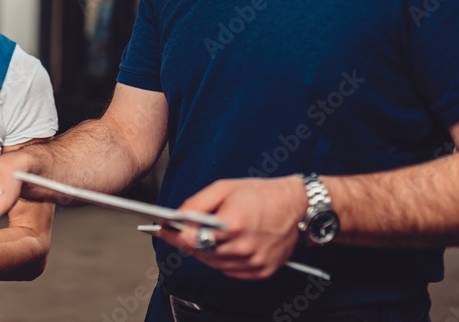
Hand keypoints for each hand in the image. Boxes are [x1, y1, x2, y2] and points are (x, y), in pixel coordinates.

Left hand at [158, 176, 306, 279]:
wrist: (297, 206)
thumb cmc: (260, 193)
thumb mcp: (223, 188)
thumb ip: (197, 203)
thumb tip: (176, 216)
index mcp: (233, 224)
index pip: (191, 238)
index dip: (172, 235)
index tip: (161, 230)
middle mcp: (243, 247)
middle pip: (200, 252)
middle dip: (187, 241)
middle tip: (179, 229)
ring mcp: (253, 262)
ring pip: (213, 263)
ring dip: (204, 250)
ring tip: (204, 234)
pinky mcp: (261, 271)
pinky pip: (229, 270)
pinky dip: (221, 259)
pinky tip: (224, 243)